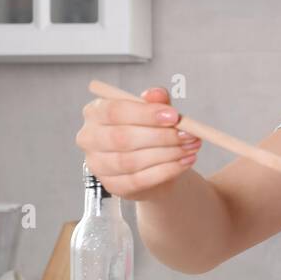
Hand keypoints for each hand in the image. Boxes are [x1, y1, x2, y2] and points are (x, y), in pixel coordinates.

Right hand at [74, 87, 200, 199]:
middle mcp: (90, 138)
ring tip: (190, 147)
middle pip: (122, 138)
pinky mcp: (112, 185)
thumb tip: (157, 93)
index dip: (145, 114)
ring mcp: (98, 165)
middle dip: (161, 136)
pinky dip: (166, 171)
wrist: (151, 165)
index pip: (114, 111)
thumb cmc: (147, 131)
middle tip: (189, 134)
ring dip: (167, 154)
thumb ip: (155, 101)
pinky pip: (140, 180)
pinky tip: (184, 162)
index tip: (174, 116)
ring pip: (132, 161)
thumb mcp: (153, 112)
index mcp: (95, 112)